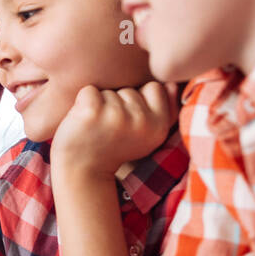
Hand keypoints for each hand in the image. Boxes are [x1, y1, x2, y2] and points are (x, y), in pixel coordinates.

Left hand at [51, 80, 178, 176]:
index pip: (154, 88)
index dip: (138, 100)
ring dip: (100, 105)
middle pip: (129, 89)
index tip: (128, 122)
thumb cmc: (114, 148)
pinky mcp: (92, 111)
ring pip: (109, 91)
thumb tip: (171, 84)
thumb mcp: (146, 136)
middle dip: (117, 104)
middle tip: (110, 130)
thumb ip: (163, 110)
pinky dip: (82, 102)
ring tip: (97, 128)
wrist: (83, 171)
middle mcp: (141, 121)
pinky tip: (84, 123)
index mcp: (159, 127)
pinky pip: (89, 91)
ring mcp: (116, 115)